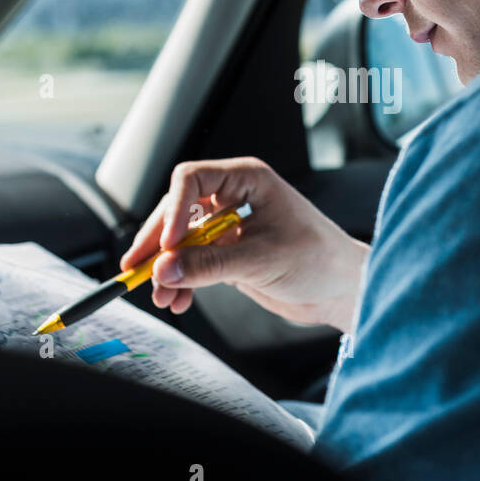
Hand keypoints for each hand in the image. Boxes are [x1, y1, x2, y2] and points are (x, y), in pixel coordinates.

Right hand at [120, 157, 368, 332]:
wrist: (342, 289)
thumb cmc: (319, 259)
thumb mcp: (262, 260)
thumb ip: (210, 265)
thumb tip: (164, 270)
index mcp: (247, 180)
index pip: (191, 180)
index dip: (172, 210)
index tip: (166, 246)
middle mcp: (233, 197)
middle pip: (178, 210)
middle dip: (159, 243)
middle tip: (137, 270)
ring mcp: (228, 227)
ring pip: (181, 240)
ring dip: (167, 268)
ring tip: (162, 297)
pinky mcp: (227, 254)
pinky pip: (192, 263)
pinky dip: (182, 281)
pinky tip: (178, 301)